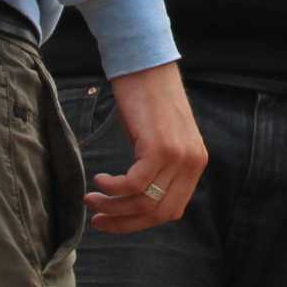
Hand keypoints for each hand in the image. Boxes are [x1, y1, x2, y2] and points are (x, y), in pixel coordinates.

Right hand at [86, 61, 207, 234]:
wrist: (145, 63)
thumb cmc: (146, 98)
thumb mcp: (161, 138)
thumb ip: (159, 167)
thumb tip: (136, 199)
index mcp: (195, 163)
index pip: (171, 211)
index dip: (139, 223)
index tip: (113, 222)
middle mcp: (192, 162)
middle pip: (158, 213)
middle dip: (124, 222)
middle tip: (98, 220)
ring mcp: (178, 155)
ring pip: (144, 202)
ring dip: (113, 207)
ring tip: (92, 199)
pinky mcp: (160, 146)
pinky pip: (135, 184)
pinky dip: (113, 188)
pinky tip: (99, 180)